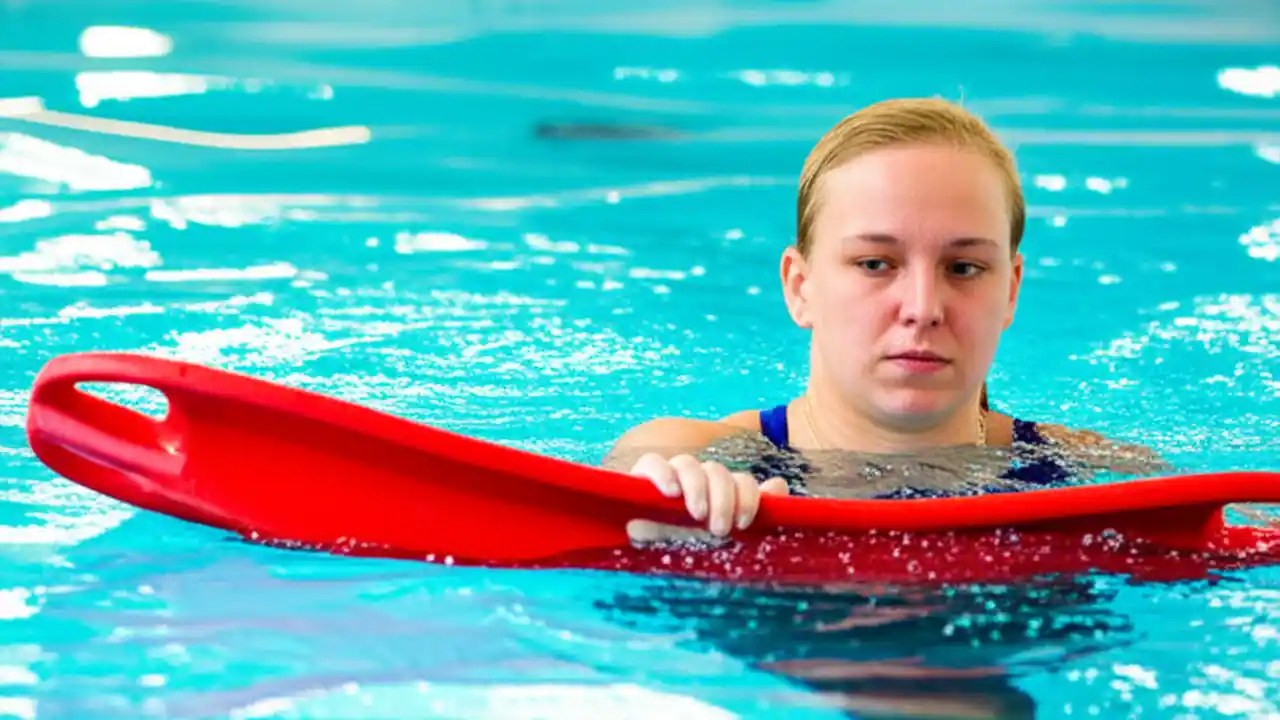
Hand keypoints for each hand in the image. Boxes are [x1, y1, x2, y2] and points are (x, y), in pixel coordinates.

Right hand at [626, 452, 788, 541]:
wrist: (649, 563)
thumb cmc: (691, 552)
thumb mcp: (728, 538)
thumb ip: (756, 512)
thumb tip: (778, 485)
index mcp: (720, 491)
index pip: (740, 480)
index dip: (747, 495)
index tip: (744, 522)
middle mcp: (696, 481)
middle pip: (716, 470)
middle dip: (723, 497)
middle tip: (720, 528)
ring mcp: (669, 478)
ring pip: (688, 463)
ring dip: (697, 487)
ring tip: (697, 514)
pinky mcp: (640, 481)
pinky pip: (652, 463)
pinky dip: (662, 473)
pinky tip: (670, 492)